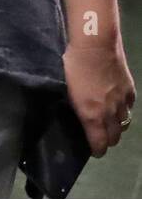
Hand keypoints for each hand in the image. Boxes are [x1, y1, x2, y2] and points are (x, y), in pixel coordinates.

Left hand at [63, 39, 134, 156]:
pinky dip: (124, 110)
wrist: (95, 46)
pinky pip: (130, 107)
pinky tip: (117, 105)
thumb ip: (76, 107)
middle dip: (108, 140)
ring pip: (124, 123)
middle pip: (115, 137)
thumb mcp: (67, 90)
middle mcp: (110, 113)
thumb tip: (79, 116)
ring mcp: (122, 102)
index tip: (94, 151)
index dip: (98, 150)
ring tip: (109, 123)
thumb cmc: (73, 65)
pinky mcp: (130, 90)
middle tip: (100, 136)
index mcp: (92, 114)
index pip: (100, 143)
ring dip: (117, 126)